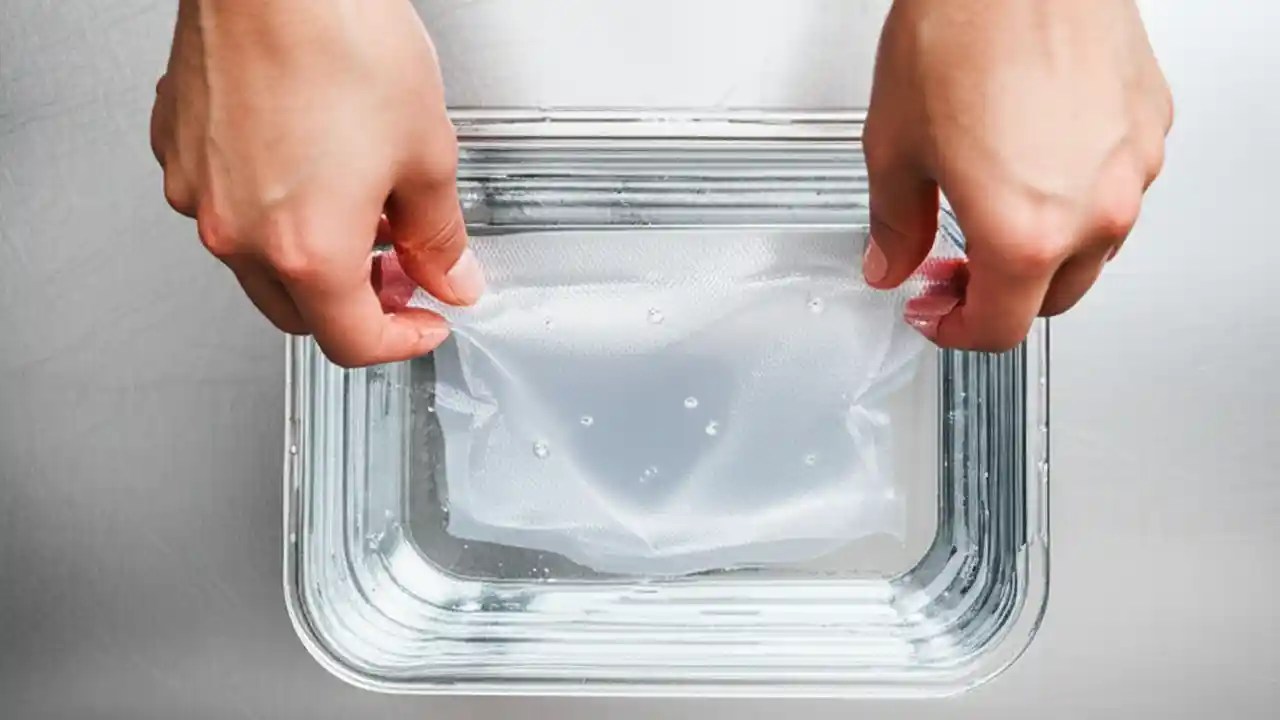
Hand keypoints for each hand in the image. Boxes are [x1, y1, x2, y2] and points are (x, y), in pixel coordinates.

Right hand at [151, 0, 481, 367]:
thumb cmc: (341, 39)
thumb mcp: (426, 153)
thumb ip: (440, 235)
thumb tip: (451, 276)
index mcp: (307, 250)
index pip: (353, 343)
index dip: (401, 342)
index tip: (423, 323)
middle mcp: (239, 233)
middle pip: (300, 314)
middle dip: (356, 306)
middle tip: (398, 272)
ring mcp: (199, 193)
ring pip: (258, 266)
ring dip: (311, 260)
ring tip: (358, 213)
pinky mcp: (177, 151)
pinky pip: (225, 209)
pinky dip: (269, 213)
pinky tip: (307, 172)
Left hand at [863, 0, 1172, 349]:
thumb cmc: (962, 29)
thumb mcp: (895, 146)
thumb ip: (892, 224)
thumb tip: (888, 261)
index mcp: (1024, 233)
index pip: (998, 329)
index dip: (953, 330)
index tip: (932, 311)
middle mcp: (1093, 211)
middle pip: (1051, 298)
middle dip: (996, 296)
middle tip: (949, 270)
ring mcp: (1132, 168)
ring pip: (1092, 247)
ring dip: (1040, 250)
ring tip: (991, 213)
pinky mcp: (1150, 125)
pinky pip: (1115, 187)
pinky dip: (1074, 196)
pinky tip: (1033, 163)